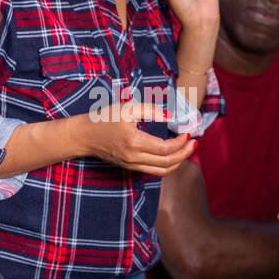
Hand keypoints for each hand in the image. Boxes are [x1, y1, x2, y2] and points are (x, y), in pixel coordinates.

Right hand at [77, 103, 195, 176]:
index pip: (165, 148)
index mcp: (134, 142)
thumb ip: (151, 110)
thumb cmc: (105, 118)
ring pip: (162, 171)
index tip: (187, 133)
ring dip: (178, 162)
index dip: (180, 143)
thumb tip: (170, 116)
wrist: (85, 135)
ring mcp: (131, 165)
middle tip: (194, 143)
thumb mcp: (128, 107)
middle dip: (185, 154)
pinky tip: (173, 155)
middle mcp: (134, 157)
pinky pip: (153, 171)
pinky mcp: (130, 167)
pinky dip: (167, 166)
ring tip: (186, 150)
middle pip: (167, 162)